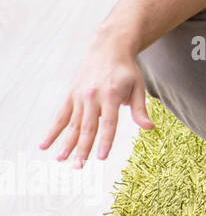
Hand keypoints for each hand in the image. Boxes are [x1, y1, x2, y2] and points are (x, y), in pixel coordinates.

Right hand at [40, 34, 154, 167]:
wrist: (108, 48)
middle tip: (78, 167)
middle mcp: (93, 96)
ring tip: (60, 160)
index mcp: (112, 95)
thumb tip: (149, 128)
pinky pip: (60, 116)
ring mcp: (80, 96)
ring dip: (66, 143)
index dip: (105, 141)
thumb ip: (140, 109)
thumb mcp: (138, 87)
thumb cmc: (127, 70)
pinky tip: (44, 145)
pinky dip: (53, 131)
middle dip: (83, 148)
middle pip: (88, 127)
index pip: (109, 123)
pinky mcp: (71, 95)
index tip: (100, 157)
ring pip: (72, 124)